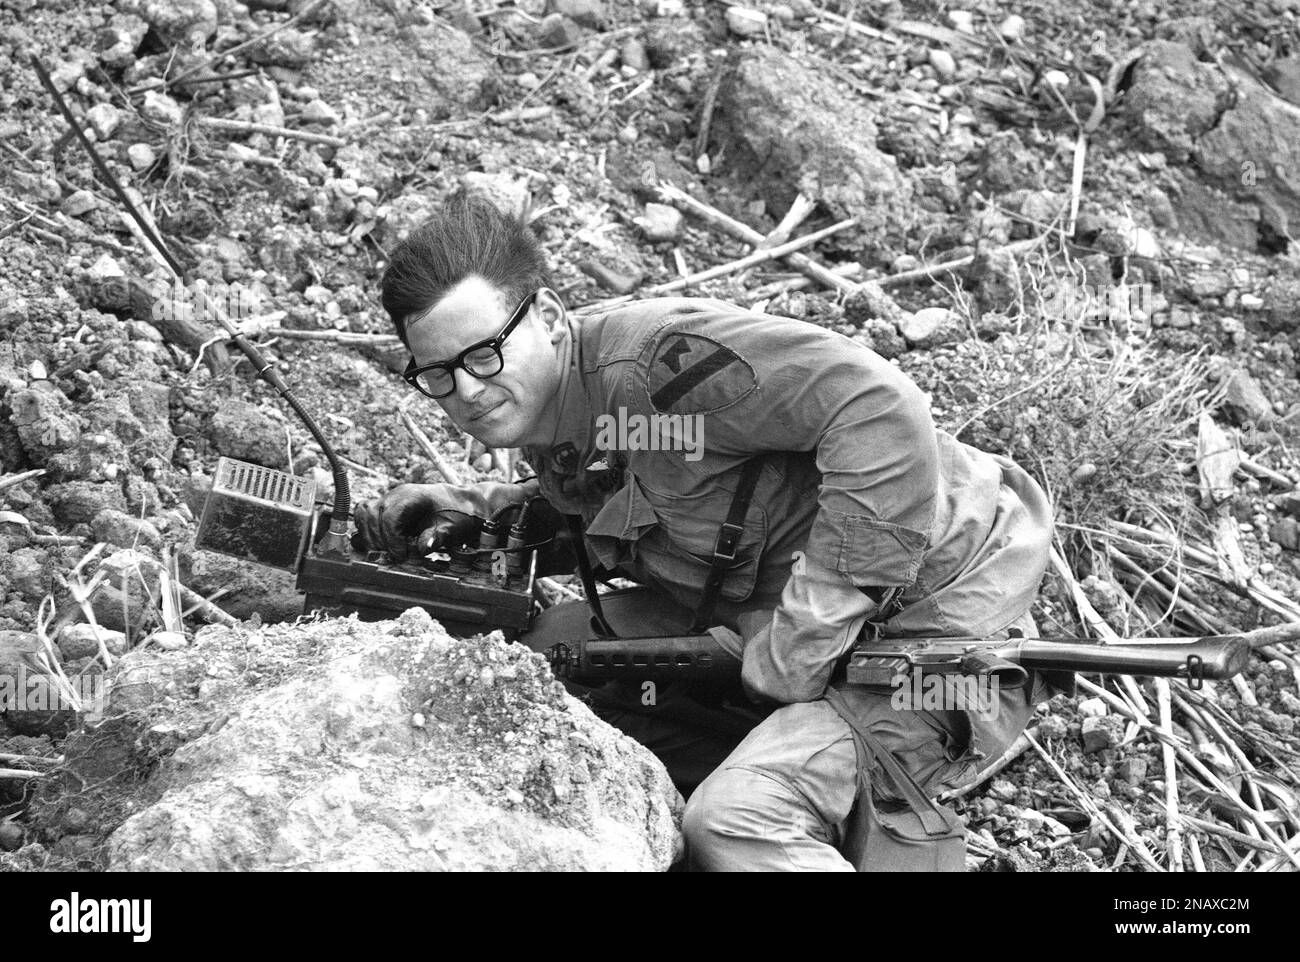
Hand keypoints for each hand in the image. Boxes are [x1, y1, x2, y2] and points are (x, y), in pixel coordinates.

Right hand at [351, 483, 481, 562]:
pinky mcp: (384, 509)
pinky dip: (366, 531)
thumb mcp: (453, 527)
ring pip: (364, 513)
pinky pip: (364, 515)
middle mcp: (396, 495)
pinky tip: (378, 546)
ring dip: (369, 536)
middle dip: (379, 539)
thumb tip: (423, 548)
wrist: (459, 504)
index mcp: (412, 496)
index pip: (390, 517)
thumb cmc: (456, 514)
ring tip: (383, 552)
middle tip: (393, 557)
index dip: (392, 539)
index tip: (401, 556)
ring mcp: (388, 500)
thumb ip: (439, 537)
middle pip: (372, 514)